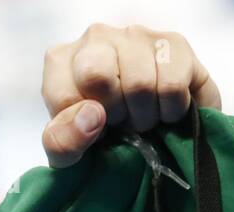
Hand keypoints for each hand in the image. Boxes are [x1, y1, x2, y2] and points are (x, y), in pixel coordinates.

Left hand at [41, 23, 221, 167]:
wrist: (147, 142)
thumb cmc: (99, 139)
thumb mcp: (68, 154)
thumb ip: (62, 142)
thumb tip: (90, 115)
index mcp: (60, 62)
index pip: (64, 96)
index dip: (82, 125)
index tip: (92, 129)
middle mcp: (95, 39)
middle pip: (96, 75)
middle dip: (112, 113)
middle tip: (118, 122)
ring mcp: (135, 35)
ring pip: (139, 82)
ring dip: (143, 117)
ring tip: (141, 116)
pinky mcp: (173, 43)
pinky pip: (171, 84)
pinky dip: (170, 111)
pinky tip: (164, 109)